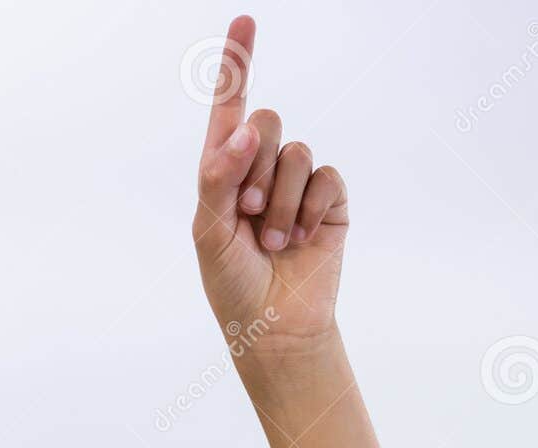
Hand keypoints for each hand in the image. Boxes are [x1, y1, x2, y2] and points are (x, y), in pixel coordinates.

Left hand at [192, 16, 347, 357]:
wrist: (275, 327)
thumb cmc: (233, 285)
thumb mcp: (209, 232)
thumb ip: (217, 176)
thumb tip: (245, 128)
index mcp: (224, 172)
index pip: (229, 108)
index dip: (237, 63)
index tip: (244, 22)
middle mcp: (261, 169)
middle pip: (267, 119)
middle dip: (255, 166)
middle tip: (247, 214)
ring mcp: (297, 184)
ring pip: (297, 152)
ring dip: (280, 200)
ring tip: (272, 241)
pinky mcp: (329, 201)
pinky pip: (326, 176)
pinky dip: (309, 207)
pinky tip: (301, 239)